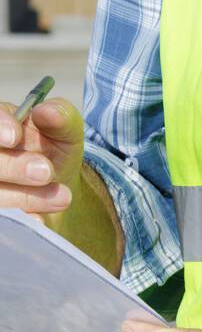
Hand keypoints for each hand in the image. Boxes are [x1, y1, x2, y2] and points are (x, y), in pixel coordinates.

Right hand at [0, 99, 83, 225]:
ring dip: (24, 197)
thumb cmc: (53, 152)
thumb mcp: (66, 132)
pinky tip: (40, 220)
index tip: (15, 136)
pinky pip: (3, 218)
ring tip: (62, 197)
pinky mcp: (1, 213)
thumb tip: (47, 111)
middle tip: (46, 172)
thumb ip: (61, 117)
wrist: (57, 189)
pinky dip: (22, 218)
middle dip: (14, 166)